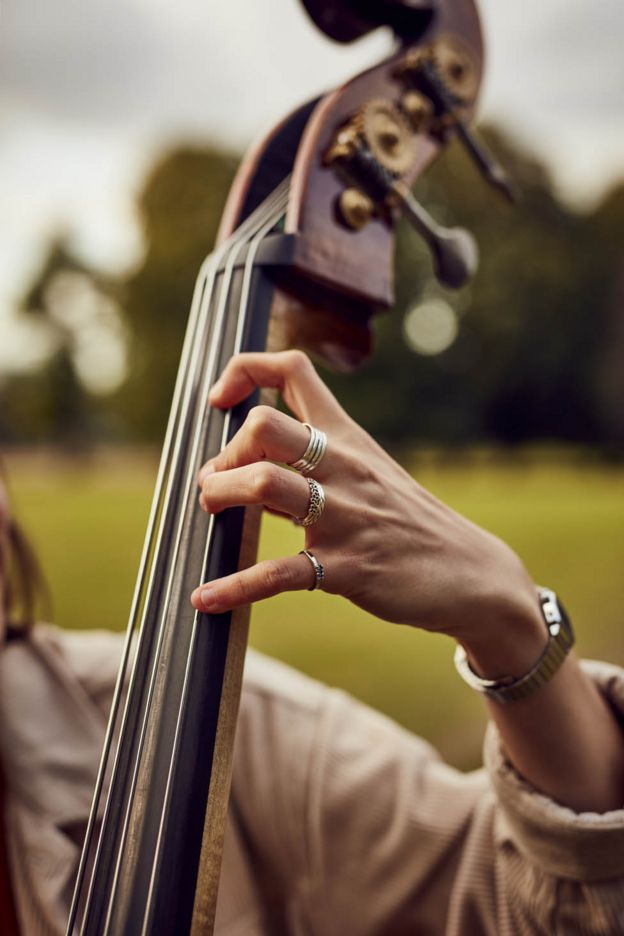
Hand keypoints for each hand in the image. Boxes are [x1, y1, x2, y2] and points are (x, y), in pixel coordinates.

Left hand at [191, 351, 542, 654]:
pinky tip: (207, 599)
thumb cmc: (409, 522)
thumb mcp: (371, 472)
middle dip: (226, 452)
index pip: (295, 371)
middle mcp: (343, 467)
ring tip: (209, 513)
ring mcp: (344, 517)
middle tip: (218, 482)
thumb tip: (249, 461)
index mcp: (348, 438)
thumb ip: (317, 460)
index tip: (220, 399)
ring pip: (264, 484)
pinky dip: (233, 588)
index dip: (246, 370)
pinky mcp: (347, 568)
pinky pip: (277, 574)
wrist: (471, 574)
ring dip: (219, 495)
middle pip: (265, 425)